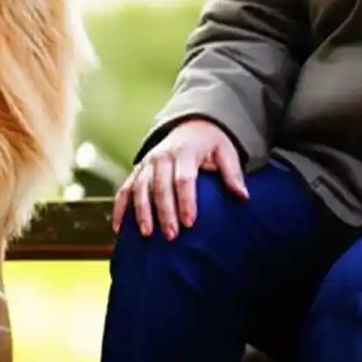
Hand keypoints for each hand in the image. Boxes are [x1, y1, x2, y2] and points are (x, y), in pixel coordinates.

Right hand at [112, 118, 248, 239]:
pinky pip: (124, 190)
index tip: (189, 223)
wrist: (190, 125)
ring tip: (147, 234)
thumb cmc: (210, 143)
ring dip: (141, 212)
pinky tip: (118, 228)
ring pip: (139, 189)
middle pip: (160, 187)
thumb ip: (232, 173)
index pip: (183, 179)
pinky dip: (119, 209)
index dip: (186, 201)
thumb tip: (243, 196)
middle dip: (164, 212)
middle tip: (172, 235)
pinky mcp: (137, 171)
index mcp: (184, 151)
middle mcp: (160, 156)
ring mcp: (146, 163)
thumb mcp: (226, 152)